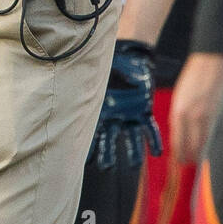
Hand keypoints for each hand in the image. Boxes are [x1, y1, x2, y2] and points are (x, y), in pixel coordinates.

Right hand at [90, 39, 162, 170]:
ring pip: (131, 140)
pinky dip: (154, 141)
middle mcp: (113, 117)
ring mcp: (129, 115)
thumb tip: (65, 81)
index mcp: (99, 111)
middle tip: (106, 167)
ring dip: (133, 153)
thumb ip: (84, 84)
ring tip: (133, 165)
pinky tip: (157, 154)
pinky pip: (151, 130)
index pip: (92, 134)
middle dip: (107, 155)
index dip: (89, 148)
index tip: (85, 161)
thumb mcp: (93, 74)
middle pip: (109, 141)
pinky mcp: (144, 111)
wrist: (127, 56)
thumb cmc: (107, 63)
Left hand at [169, 52, 222, 165]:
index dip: (177, 153)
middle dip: (188, 157)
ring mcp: (206, 116)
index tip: (177, 161)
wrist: (211, 59)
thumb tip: (180, 130)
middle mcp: (190, 115)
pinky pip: (212, 134)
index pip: (176, 139)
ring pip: (202, 143)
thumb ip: (180, 113)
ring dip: (198, 154)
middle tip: (186, 165)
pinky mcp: (219, 114)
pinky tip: (207, 148)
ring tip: (196, 161)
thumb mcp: (181, 95)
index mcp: (178, 109)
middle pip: (189, 145)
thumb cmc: (195, 75)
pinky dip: (208, 143)